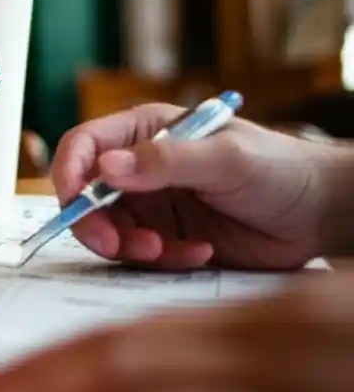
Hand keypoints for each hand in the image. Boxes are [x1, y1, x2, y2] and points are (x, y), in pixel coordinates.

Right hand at [51, 103, 349, 270]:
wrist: (322, 213)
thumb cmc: (281, 169)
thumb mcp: (224, 159)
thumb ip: (165, 162)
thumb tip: (106, 168)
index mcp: (147, 132)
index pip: (86, 146)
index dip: (69, 173)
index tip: (72, 203)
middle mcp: (142, 168)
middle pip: (88, 197)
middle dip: (96, 225)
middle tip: (115, 245)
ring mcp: (154, 205)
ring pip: (111, 232)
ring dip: (132, 247)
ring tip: (170, 250)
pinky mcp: (169, 238)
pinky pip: (143, 257)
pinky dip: (165, 260)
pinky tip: (201, 252)